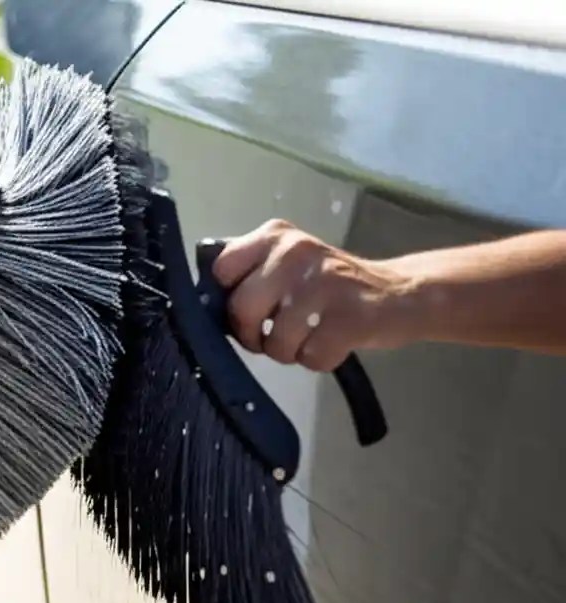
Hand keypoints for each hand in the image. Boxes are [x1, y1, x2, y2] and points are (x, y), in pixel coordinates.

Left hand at [211, 219, 415, 371]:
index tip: (249, 309)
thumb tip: (209, 303)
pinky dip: (318, 360)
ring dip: (289, 352)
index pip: (222, 270)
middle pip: (242, 310)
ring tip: (308, 337)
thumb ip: (251, 272)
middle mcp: (295, 252)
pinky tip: (331, 343)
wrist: (398, 293)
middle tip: (275, 334)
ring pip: (275, 342)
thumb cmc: (331, 284)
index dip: (229, 300)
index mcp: (275, 236)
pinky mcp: (348, 318)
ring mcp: (323, 284)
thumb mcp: (288, 262)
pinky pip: (310, 358)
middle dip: (254, 335)